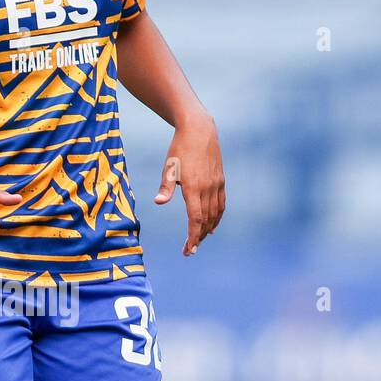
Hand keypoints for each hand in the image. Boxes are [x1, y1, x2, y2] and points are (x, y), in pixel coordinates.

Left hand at [154, 113, 225, 254]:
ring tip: (200, 240)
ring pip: (215, 214)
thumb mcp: (169, 167)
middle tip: (190, 250)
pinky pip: (221, 204)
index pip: (195, 219)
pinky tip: (213, 225)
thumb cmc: (180, 149)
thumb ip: (166, 187)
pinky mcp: (220, 181)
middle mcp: (207, 189)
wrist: (200, 130)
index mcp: (193, 188)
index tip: (189, 250)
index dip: (193, 237)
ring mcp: (216, 185)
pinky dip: (217, 217)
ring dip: (208, 229)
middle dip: (198, 238)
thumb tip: (159, 202)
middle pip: (206, 220)